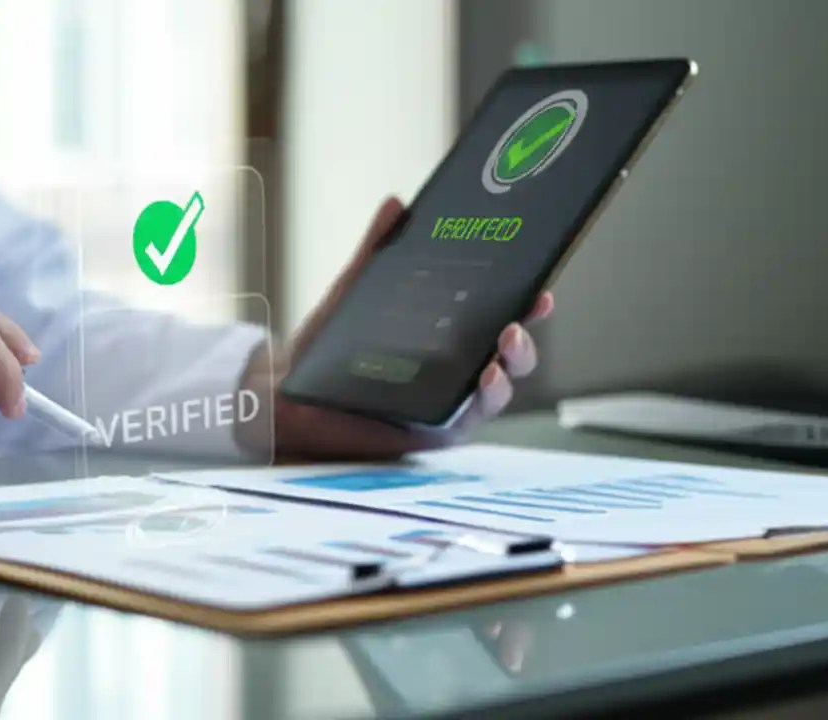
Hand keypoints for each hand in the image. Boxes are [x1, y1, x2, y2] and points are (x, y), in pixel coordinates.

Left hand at [239, 197, 553, 459]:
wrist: (290, 393)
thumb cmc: (327, 346)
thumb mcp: (356, 290)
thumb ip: (377, 250)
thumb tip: (396, 205)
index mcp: (447, 331)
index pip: (496, 311)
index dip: (523, 297)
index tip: (538, 281)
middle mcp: (458, 364)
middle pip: (511, 347)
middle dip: (528, 326)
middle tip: (530, 307)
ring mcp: (453, 397)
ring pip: (504, 381)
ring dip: (516, 360)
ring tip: (508, 339)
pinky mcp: (440, 428)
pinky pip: (477, 414)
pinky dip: (490, 395)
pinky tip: (487, 376)